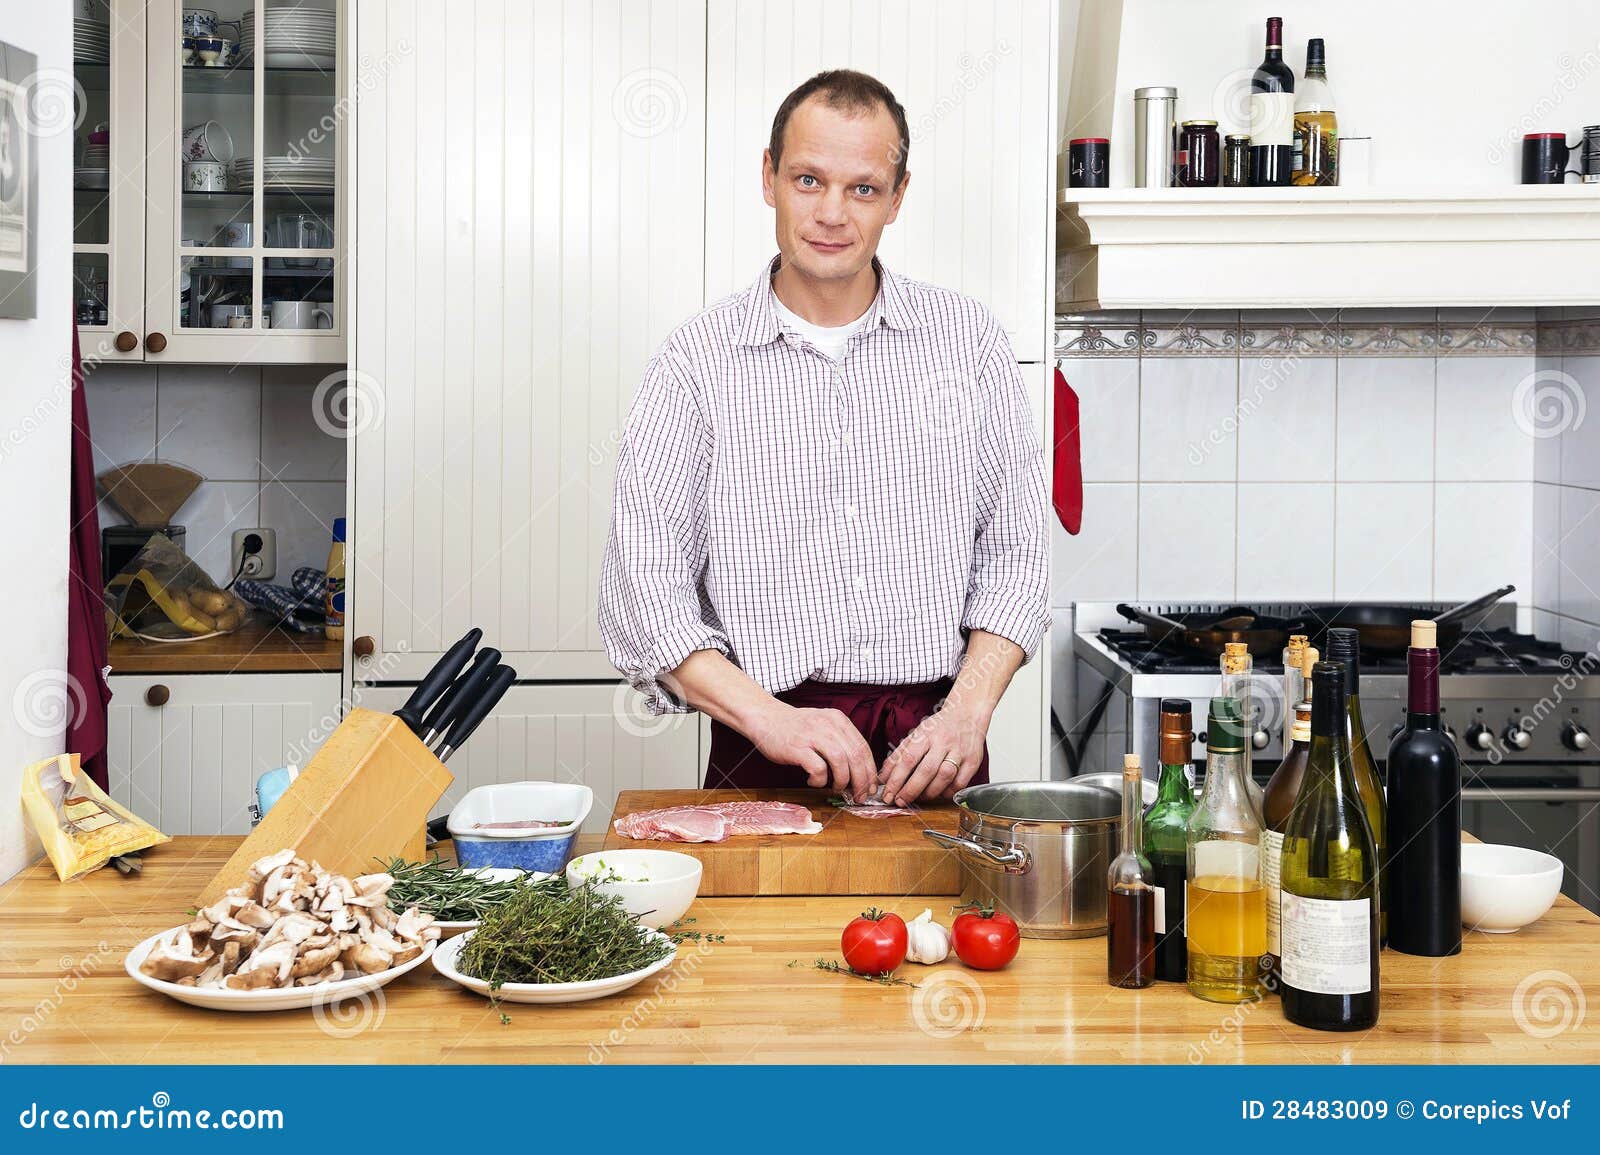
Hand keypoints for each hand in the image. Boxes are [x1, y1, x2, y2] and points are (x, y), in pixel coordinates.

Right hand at [746, 702, 876, 799]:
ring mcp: (813, 736)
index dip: (870, 771)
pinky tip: (814, 781)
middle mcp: (829, 726)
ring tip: (836, 788)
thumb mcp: (823, 725)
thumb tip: (859, 770)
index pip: (863, 747)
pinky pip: (818, 768)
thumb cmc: (796, 727)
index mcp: (838, 720)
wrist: (765, 718)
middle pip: (855, 757)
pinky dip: (820, 780)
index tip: (870, 787)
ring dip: (842, 781)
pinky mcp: (797, 748)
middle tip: (859, 795)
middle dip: (861, 781)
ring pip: (841, 762)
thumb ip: (840, 741)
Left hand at [880, 702, 988, 805]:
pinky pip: (960, 783)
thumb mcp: (916, 735)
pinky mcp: (973, 761)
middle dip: (910, 790)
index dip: (896, 779)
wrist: (967, 714)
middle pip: (926, 770)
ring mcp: (960, 752)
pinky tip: (938, 794)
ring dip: (929, 793)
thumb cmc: (939, 727)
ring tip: (918, 798)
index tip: (888, 794)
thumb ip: (899, 755)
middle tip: (899, 801)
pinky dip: (947, 793)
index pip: (908, 759)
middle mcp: (943, 742)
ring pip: (944, 777)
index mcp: (926, 734)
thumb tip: (883, 777)